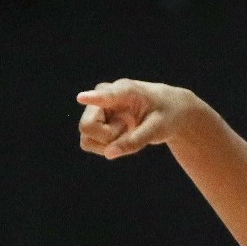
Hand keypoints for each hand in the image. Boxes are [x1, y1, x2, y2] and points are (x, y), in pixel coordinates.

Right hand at [76, 79, 195, 158]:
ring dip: (107, 143)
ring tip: (125, 130)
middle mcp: (102, 97)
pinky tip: (120, 135)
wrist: (165, 109)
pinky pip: (88, 143)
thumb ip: (134, 141)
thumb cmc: (164, 115)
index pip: (106, 95)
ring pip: (87, 137)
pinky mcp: (92, 122)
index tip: (81, 98)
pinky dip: (106, 146)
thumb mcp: (157, 130)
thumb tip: (108, 154)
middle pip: (87, 126)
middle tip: (127, 128)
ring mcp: (94, 110)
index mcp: (125, 91)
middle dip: (107, 137)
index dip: (93, 98)